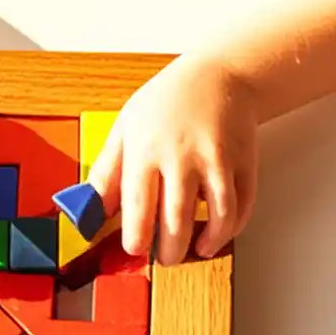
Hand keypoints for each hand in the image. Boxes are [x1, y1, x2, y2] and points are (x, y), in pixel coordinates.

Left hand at [87, 55, 258, 263]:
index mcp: (146, 148)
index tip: (134, 249)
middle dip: (169, 249)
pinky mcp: (244, 162)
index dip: (136, 235)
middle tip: (163, 259)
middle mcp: (182, 155)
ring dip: (207, 242)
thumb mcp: (125, 128)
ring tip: (195, 250)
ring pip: (216, 215)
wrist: (219, 75)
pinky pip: (242, 204)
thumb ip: (108, 171)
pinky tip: (218, 233)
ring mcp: (216, 159)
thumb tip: (92, 210)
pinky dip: (232, 226)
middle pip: (177, 218)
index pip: (138, 204)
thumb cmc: (167, 102)